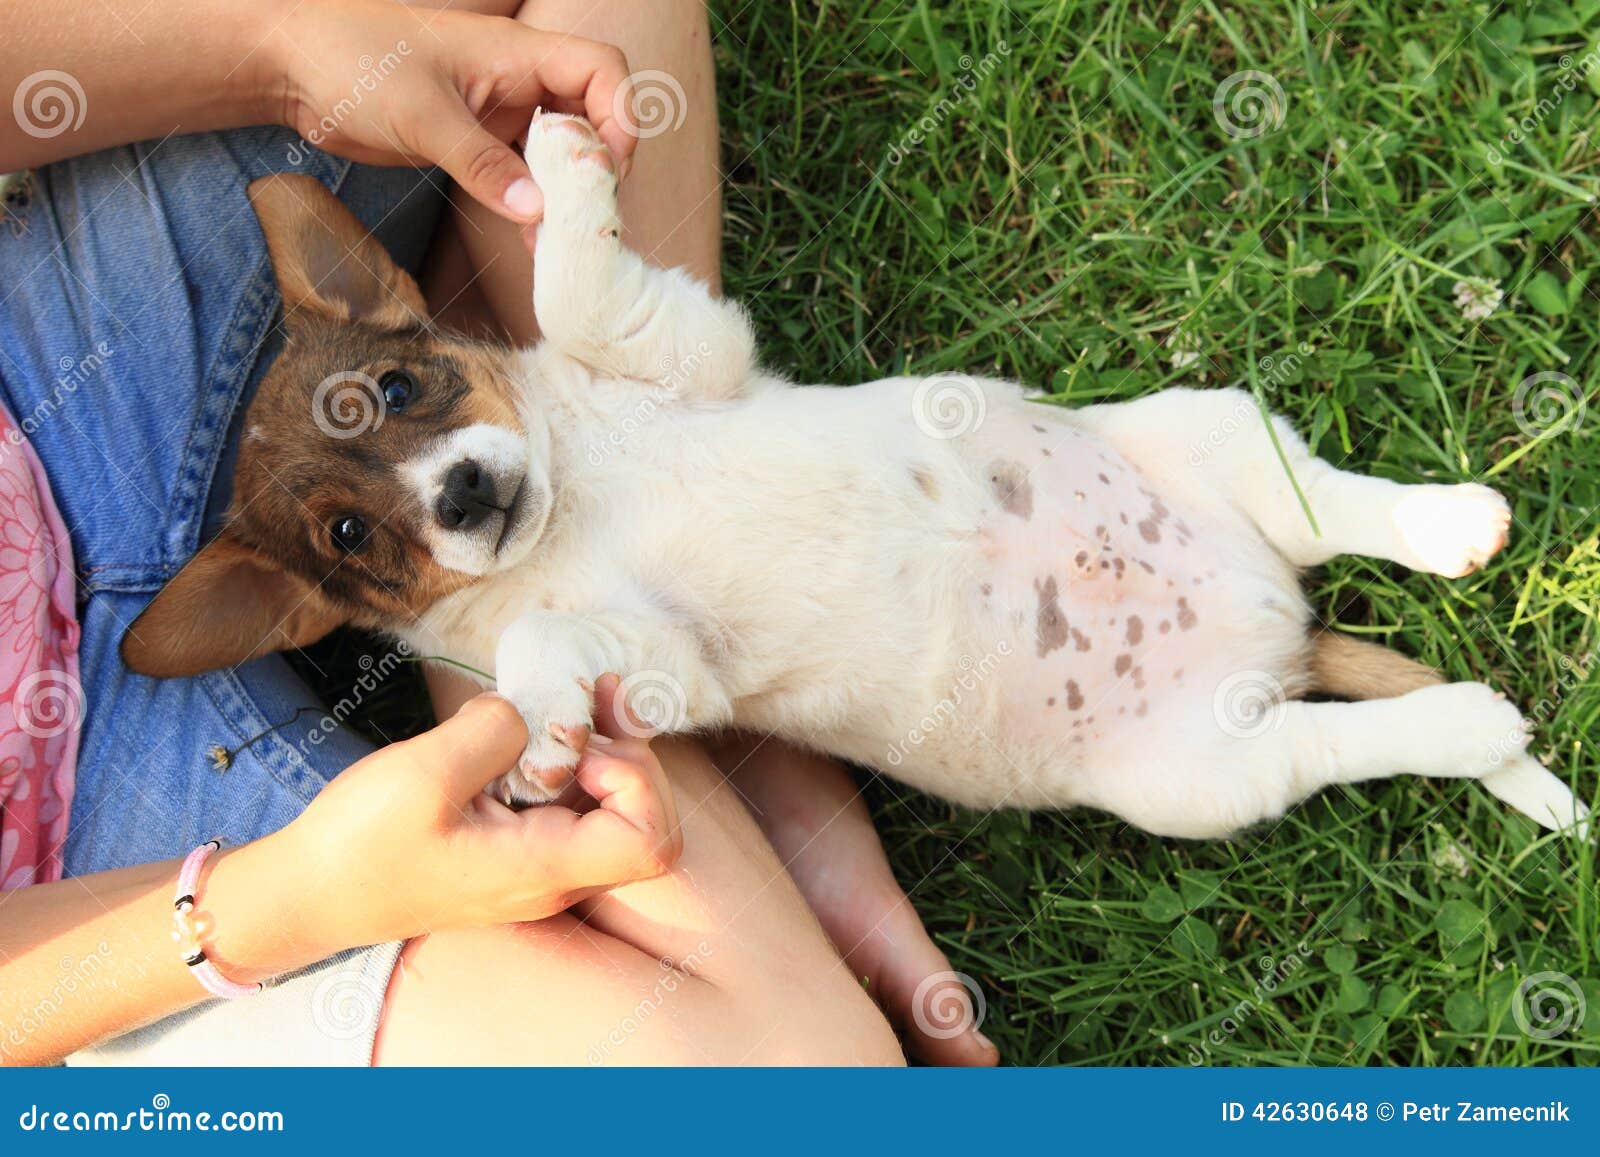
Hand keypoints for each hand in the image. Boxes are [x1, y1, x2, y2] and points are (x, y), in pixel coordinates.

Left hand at [270, 0, 638, 222]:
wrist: (292, 66)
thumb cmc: (352, 62)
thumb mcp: (421, 115)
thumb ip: (481, 163)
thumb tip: (537, 212)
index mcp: (515, 52)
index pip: (600, 68)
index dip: (618, 113)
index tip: (607, 165)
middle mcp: (517, 80)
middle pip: (591, 116)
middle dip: (597, 166)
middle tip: (587, 215)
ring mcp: (499, 112)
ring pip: (560, 152)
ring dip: (568, 194)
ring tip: (564, 239)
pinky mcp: (477, 143)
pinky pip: (524, 174)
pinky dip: (535, 205)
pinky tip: (533, 240)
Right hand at [280, 674, 679, 951]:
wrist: (309, 894)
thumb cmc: (360, 846)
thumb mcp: (423, 773)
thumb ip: (494, 731)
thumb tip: (529, 709)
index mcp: (543, 869)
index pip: (652, 841)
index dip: (640, 783)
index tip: (584, 750)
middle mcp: (554, 878)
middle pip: (645, 821)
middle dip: (627, 753)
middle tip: (584, 707)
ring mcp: (538, 867)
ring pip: (611, 811)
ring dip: (600, 750)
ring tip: (564, 702)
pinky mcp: (516, 849)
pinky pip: (570, 808)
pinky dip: (567, 762)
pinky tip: (533, 724)